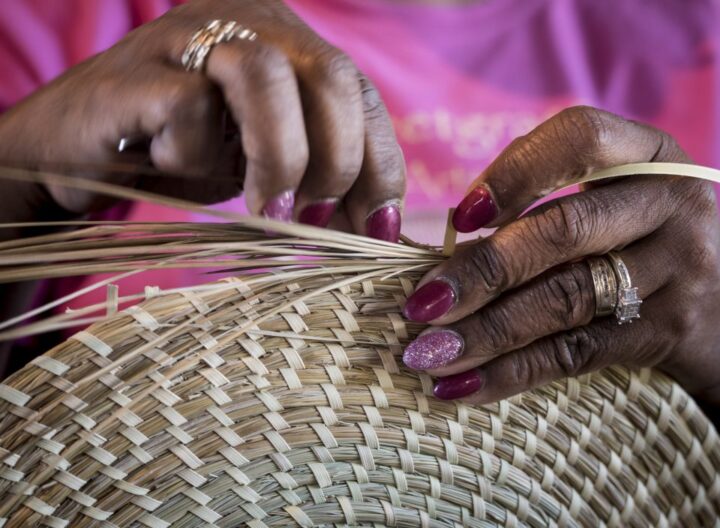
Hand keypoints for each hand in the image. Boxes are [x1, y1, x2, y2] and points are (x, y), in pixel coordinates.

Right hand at [0, 0, 403, 239]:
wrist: (81, 152)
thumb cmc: (184, 156)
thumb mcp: (269, 167)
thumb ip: (325, 182)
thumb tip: (383, 231)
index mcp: (292, 43)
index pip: (363, 95)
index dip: (381, 166)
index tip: (380, 232)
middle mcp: (249, 22)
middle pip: (331, 73)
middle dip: (339, 163)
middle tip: (316, 223)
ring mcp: (190, 34)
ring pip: (266, 75)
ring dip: (281, 159)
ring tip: (270, 212)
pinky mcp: (139, 67)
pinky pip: (189, 108)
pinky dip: (194, 157)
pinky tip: (172, 165)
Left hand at [401, 106, 719, 450]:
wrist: (716, 319)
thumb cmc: (632, 245)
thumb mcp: (607, 204)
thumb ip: (541, 208)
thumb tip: (442, 254)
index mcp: (649, 152)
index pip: (579, 136)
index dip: (514, 170)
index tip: (461, 217)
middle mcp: (672, 201)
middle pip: (565, 228)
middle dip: (482, 270)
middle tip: (420, 303)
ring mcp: (679, 267)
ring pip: (566, 296)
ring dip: (486, 330)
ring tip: (426, 352)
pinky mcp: (669, 330)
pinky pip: (577, 352)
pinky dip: (512, 372)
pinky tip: (461, 386)